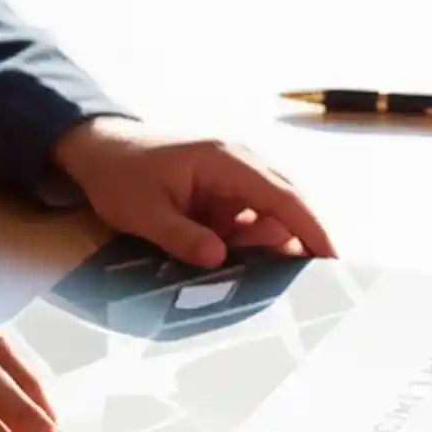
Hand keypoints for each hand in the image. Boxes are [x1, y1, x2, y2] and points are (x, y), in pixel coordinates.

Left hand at [53, 116, 336, 268]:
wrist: (100, 148)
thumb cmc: (119, 175)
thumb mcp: (141, 211)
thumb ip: (179, 235)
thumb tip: (219, 259)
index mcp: (224, 160)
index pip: (283, 196)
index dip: (310, 228)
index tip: (331, 259)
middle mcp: (241, 162)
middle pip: (291, 202)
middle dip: (305, 241)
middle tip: (314, 283)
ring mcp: (237, 175)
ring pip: (275, 213)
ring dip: (273, 246)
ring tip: (270, 282)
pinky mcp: (229, 190)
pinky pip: (256, 217)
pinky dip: (256, 242)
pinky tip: (249, 268)